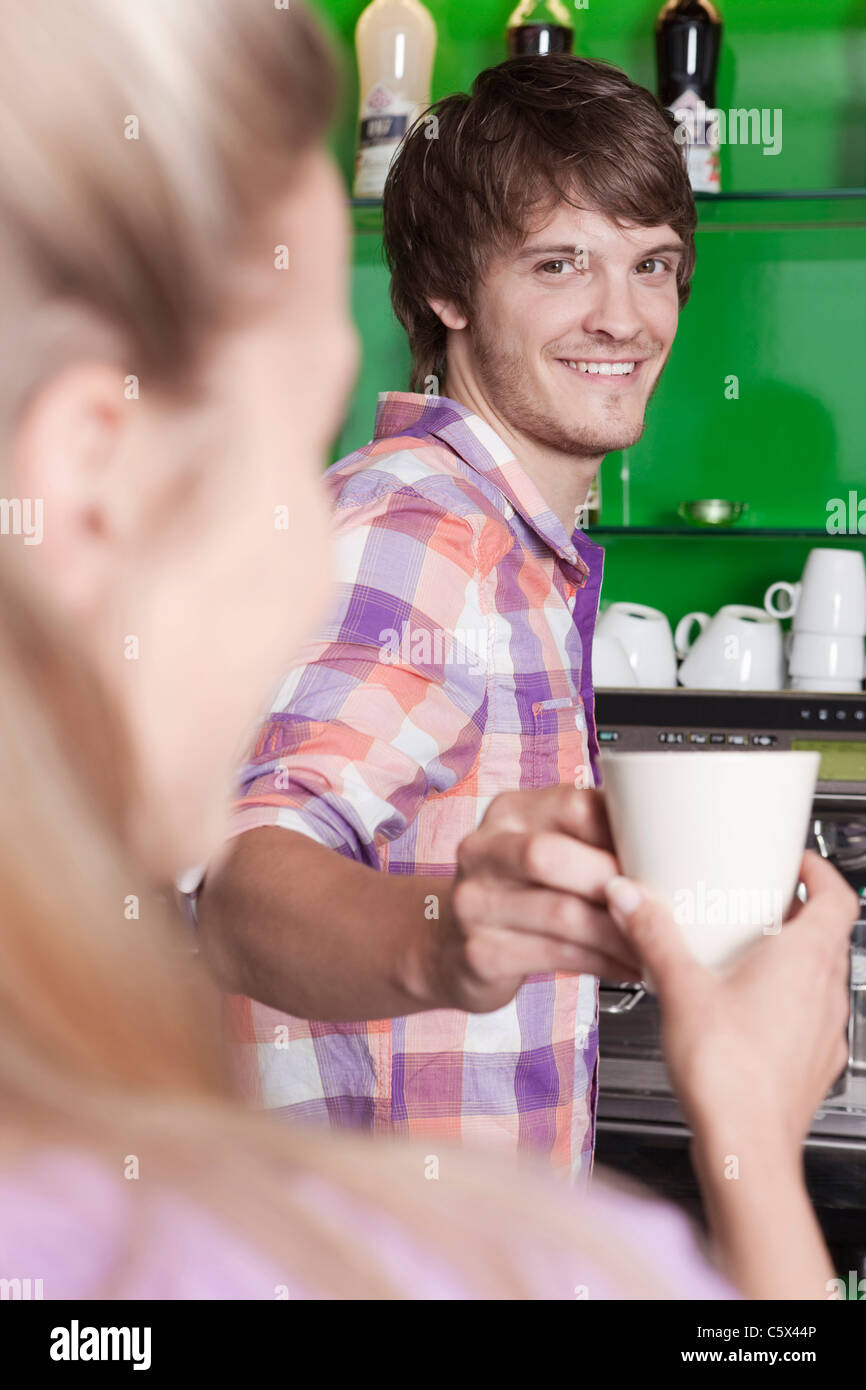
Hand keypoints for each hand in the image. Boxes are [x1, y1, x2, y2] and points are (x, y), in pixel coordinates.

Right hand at [440, 786, 642, 1012]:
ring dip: (620, 932)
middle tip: (660, 903)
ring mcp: (474, 903)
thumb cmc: (519, 893)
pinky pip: (557, 956)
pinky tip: (630, 965)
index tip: (661, 854)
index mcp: (507, 812)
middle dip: (613, 881)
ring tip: (657, 942)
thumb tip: (671, 839)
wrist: (449, 946)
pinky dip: (605, 962)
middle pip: (549, 855)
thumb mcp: (544, 849)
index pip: (572, 804)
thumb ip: (592, 838)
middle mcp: (481, 850)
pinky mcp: (480, 953)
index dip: (622, 829)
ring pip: (561, 913)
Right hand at [605, 851, 857, 1149]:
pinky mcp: (812, 1065)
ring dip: (792, 959)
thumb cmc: (730, 1079)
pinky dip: (786, 1002)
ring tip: (746, 954)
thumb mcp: (680, 990)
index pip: (837, 897)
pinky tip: (744, 1012)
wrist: (746, 1151)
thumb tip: (631, 897)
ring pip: (821, 979)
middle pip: (828, 935)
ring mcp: (824, 1033)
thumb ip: (654, 936)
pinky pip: (809, 1018)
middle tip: (759, 901)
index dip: (819, 872)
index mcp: (806, 961)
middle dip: (795, 913)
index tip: (796, 861)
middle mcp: (826, 994)